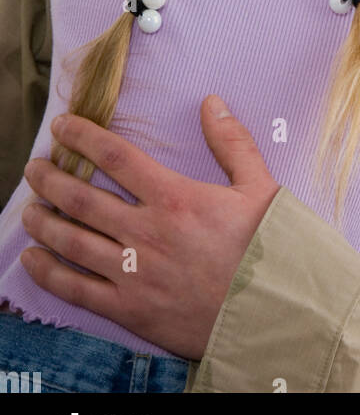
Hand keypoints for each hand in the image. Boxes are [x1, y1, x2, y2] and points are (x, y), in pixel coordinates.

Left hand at [19, 95, 279, 359]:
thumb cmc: (269, 249)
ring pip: (72, 241)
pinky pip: (76, 289)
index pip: (116, 158)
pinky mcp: (129, 309)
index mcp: (175, 198)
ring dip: (43, 221)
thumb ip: (232, 142)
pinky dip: (48, 272)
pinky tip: (33, 259)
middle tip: (35, 167)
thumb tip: (212, 103)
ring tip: (29, 209)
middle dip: (51, 178)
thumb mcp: (259, 187)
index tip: (61, 125)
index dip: (82, 137)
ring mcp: (134, 273)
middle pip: (81, 198)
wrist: (275, 312)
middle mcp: (146, 232)